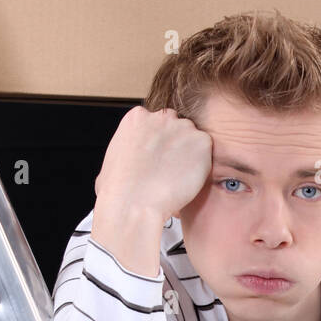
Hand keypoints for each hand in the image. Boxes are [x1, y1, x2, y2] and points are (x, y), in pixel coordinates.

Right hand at [93, 106, 212, 220]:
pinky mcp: (201, 142)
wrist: (133, 204)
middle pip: (176, 125)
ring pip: (193, 138)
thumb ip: (128, 148)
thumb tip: (130, 159)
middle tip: (171, 168)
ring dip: (190, 154)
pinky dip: (201, 165)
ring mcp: (183, 128)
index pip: (157, 121)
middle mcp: (161, 116)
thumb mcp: (113, 159)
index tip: (158, 157)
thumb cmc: (118, 190)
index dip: (160, 142)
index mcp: (137, 117)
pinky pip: (206, 151)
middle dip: (176, 144)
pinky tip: (188, 179)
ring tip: (179, 177)